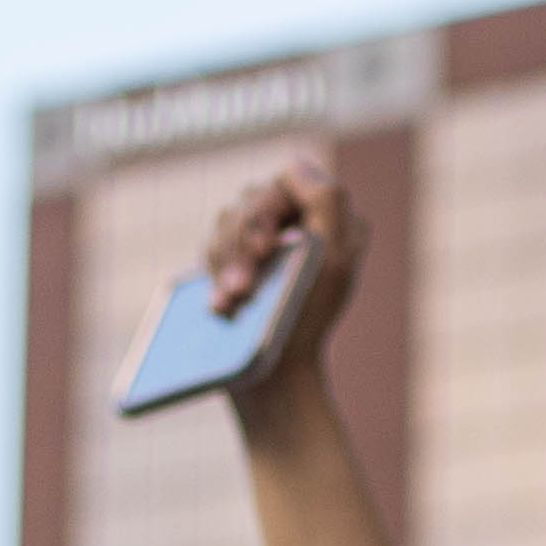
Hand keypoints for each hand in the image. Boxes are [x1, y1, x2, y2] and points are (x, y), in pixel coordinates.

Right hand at [203, 150, 361, 391]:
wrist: (276, 380)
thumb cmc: (306, 326)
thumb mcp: (332, 260)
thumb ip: (326, 200)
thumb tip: (299, 164)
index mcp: (332, 217)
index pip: (288, 179)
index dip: (268, 207)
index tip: (262, 248)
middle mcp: (301, 223)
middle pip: (252, 200)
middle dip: (240, 245)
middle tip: (240, 289)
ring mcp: (270, 244)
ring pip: (228, 221)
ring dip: (224, 261)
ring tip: (229, 302)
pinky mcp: (242, 264)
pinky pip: (214, 245)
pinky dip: (214, 270)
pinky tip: (220, 302)